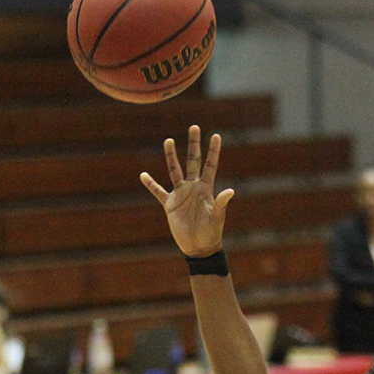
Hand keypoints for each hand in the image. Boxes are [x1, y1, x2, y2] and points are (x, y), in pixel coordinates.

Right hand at [141, 125, 234, 256]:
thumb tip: (230, 191)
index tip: (215, 135)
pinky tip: (143, 175)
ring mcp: (181, 194)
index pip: (210, 165)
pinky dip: (151, 184)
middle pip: (193, 161)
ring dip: (171, 157)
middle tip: (194, 127)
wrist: (199, 246)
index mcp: (206, 188)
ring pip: (175, 171)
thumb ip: (221, 202)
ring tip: (168, 141)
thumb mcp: (217, 216)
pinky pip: (158, 192)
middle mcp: (193, 187)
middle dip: (193, 145)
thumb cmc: (211, 232)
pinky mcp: (170, 204)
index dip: (213, 151)